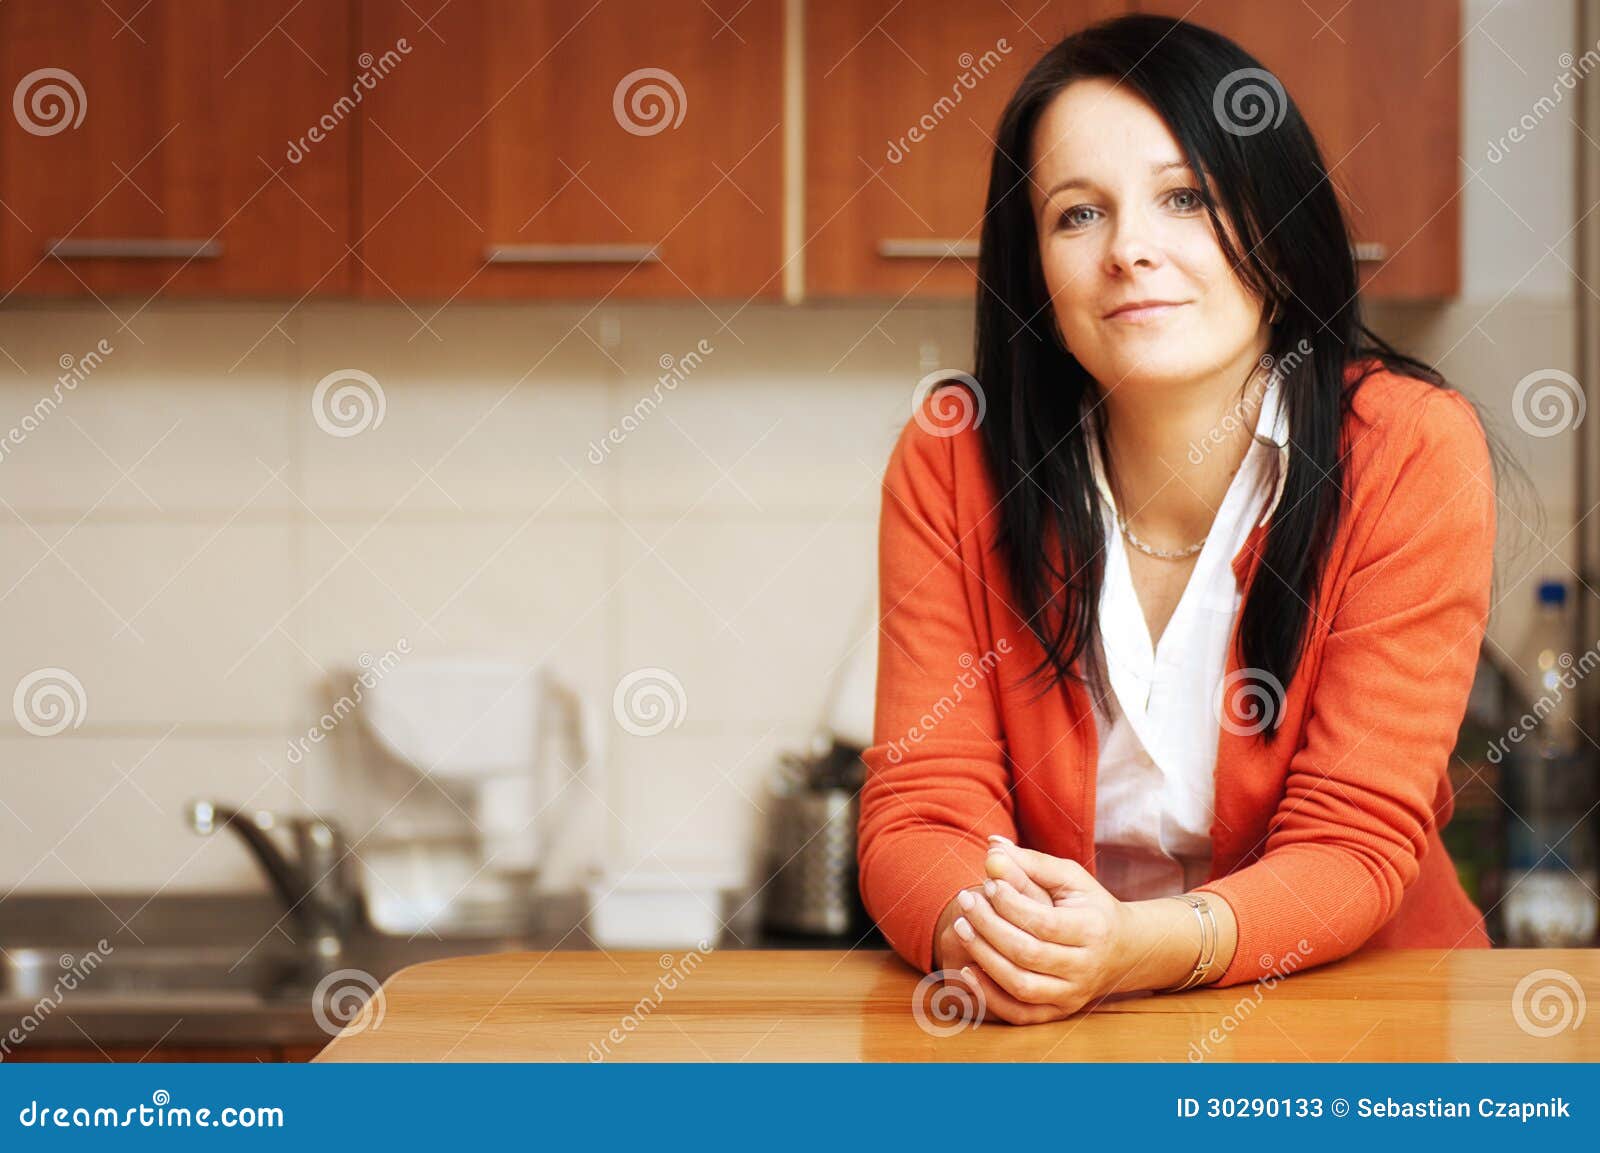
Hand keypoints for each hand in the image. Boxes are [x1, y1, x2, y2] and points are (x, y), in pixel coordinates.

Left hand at [949, 838, 1133, 1023]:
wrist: (1123, 950)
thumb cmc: (1089, 906)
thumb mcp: (1070, 878)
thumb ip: (1032, 863)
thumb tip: (993, 847)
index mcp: (1094, 930)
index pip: (1042, 921)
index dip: (1009, 903)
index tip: (987, 883)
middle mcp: (1085, 968)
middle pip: (1027, 953)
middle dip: (989, 926)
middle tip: (966, 901)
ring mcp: (1072, 995)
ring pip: (1020, 985)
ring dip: (984, 957)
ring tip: (961, 928)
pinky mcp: (1059, 1012)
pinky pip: (1020, 1014)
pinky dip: (990, 996)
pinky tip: (967, 969)